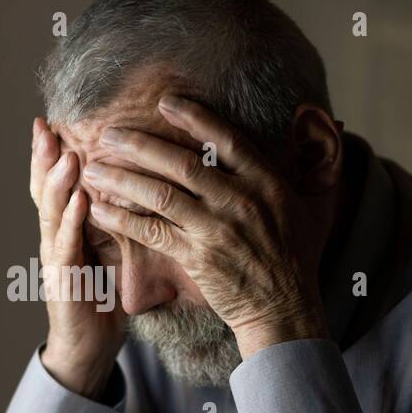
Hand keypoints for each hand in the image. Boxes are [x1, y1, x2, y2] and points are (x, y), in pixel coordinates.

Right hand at [29, 117, 125, 397]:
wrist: (89, 348)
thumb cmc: (102, 300)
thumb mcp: (109, 252)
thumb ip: (112, 221)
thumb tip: (134, 187)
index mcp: (66, 232)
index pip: (56, 187)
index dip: (50, 156)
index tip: (50, 122)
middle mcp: (55, 241)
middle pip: (45, 193)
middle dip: (44, 159)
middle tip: (45, 127)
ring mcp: (56, 262)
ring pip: (52, 215)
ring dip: (58, 183)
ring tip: (65, 153)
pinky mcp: (64, 284)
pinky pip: (68, 247)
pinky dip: (73, 222)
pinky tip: (80, 200)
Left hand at [82, 96, 328, 358]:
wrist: (285, 310)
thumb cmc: (296, 258)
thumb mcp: (312, 206)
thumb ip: (311, 162)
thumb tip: (318, 114)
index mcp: (268, 184)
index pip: (228, 140)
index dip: (195, 118)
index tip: (165, 102)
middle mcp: (242, 202)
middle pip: (183, 164)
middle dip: (140, 145)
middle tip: (109, 133)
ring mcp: (218, 230)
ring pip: (161, 195)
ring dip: (123, 180)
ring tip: (93, 169)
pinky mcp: (198, 258)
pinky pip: (153, 232)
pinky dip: (123, 219)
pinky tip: (100, 209)